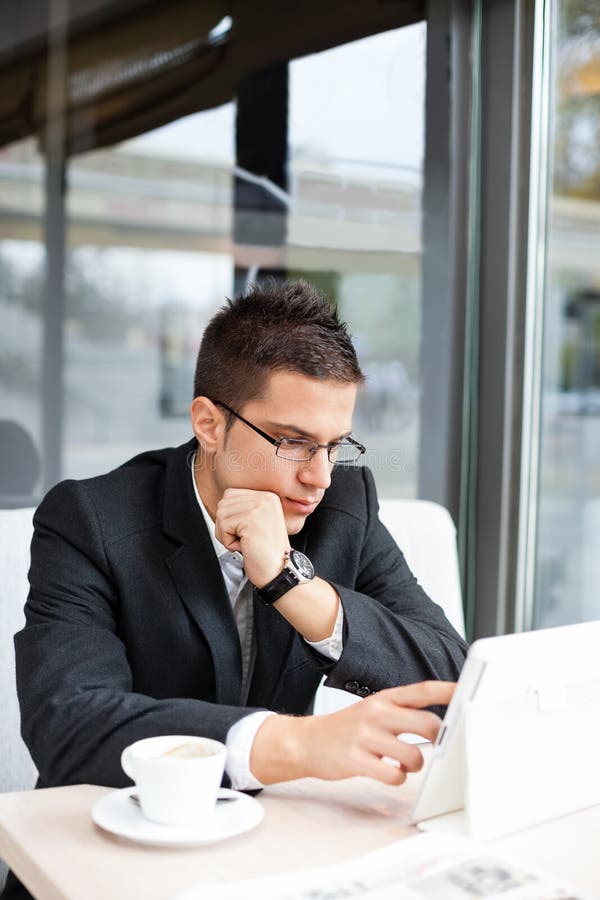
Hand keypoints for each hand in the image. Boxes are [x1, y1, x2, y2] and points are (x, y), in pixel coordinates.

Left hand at [215, 488, 289, 586]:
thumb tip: (222, 505)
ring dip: (227, 535)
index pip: (230, 495)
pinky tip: (247, 546)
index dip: (230, 517)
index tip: (247, 531)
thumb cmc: (266, 553)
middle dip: (227, 526)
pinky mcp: (252, 518)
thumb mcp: (257, 522)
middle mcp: (265, 497)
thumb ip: (242, 508)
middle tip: (245, 539)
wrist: (281, 571)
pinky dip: (229, 543)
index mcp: (267, 496)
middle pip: (223, 504)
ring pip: (221, 515)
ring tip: (247, 542)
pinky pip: (224, 527)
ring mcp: (259, 506)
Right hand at [250, 681, 455, 785]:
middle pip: (427, 723)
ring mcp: (365, 736)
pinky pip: (393, 774)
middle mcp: (376, 713)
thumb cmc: (348, 728)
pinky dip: (397, 778)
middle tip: (437, 745)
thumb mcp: (374, 710)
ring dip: (415, 764)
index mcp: (384, 698)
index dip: (447, 691)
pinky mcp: (356, 760)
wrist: (307, 741)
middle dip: (439, 738)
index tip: (467, 691)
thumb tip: (440, 722)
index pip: (422, 691)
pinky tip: (387, 771)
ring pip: (414, 755)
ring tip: (403, 761)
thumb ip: (403, 712)